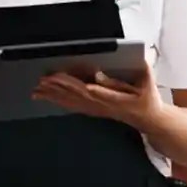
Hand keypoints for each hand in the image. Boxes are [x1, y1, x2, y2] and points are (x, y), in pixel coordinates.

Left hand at [32, 63, 160, 128]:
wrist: (147, 119)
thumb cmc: (148, 98)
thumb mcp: (148, 83)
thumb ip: (139, 72)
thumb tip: (113, 67)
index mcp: (119, 99)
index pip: (101, 93)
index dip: (90, 89)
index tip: (79, 85)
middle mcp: (104, 106)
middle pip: (79, 96)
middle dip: (62, 88)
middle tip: (45, 79)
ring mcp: (97, 109)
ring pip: (72, 102)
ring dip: (54, 95)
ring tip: (38, 88)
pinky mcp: (93, 110)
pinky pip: (72, 106)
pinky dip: (57, 101)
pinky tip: (45, 97)